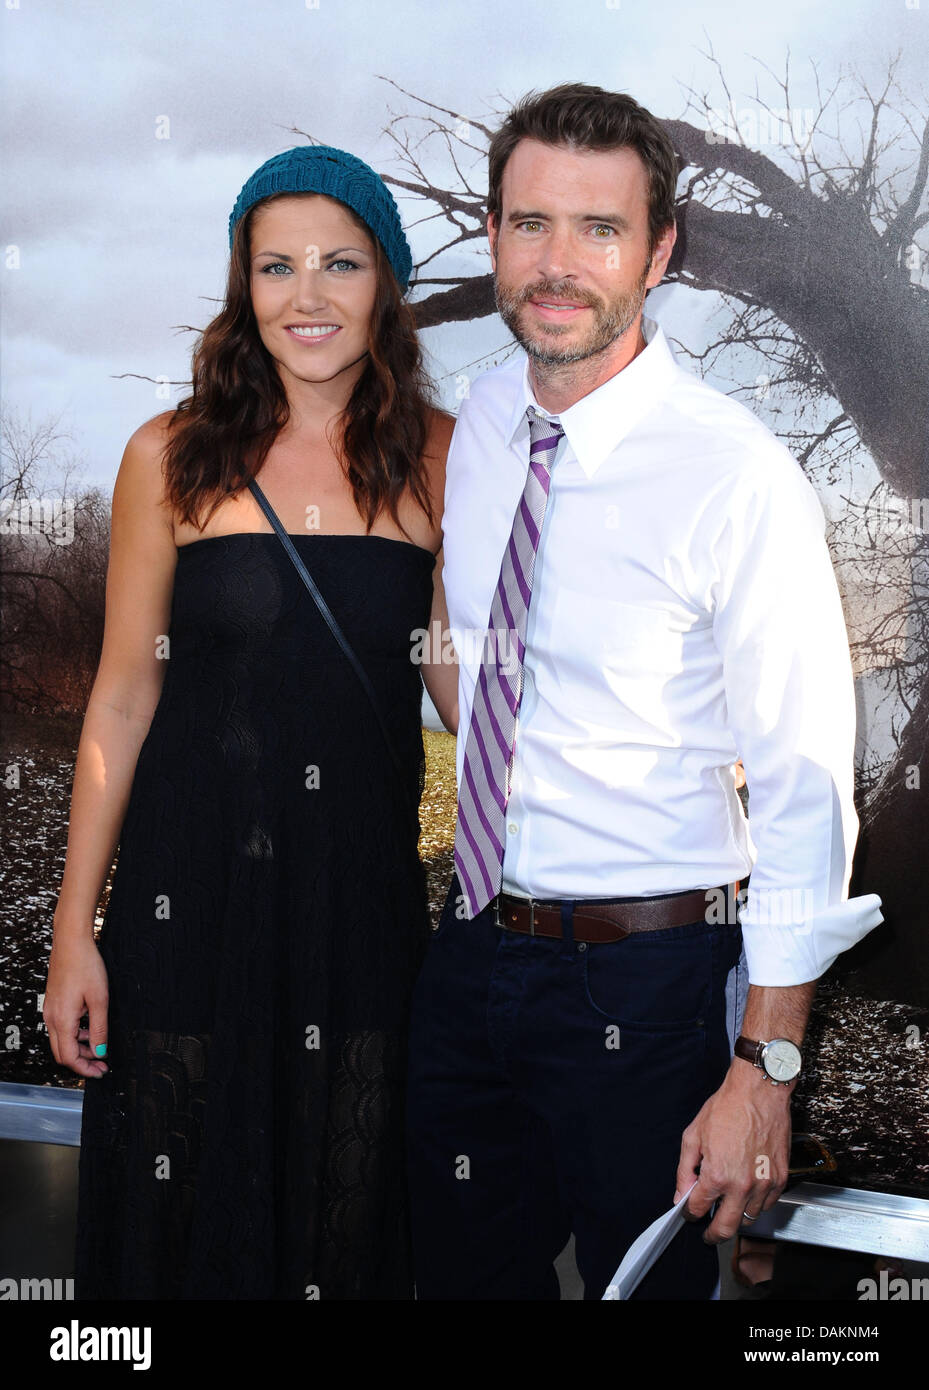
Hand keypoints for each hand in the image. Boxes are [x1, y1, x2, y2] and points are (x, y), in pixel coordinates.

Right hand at [44, 932, 109, 1078]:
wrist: (71, 942)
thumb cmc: (85, 965)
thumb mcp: (99, 999)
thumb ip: (99, 1029)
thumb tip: (100, 1052)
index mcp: (62, 1020)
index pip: (69, 1057)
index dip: (85, 1068)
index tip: (100, 1071)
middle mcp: (51, 1018)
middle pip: (62, 1053)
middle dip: (82, 1062)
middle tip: (101, 1065)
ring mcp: (50, 1010)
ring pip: (61, 1041)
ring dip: (79, 1048)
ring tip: (99, 1048)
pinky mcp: (53, 1003)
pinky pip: (61, 1027)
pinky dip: (75, 1035)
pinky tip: (89, 1029)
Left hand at [673, 1061, 791, 1242]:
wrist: (759, 1092)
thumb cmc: (727, 1108)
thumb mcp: (694, 1136)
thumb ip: (685, 1170)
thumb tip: (681, 1195)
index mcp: (717, 1175)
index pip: (699, 1209)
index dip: (690, 1214)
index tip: (689, 1213)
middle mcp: (742, 1185)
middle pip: (727, 1228)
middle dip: (714, 1234)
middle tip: (709, 1233)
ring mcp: (764, 1184)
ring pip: (749, 1218)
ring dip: (737, 1216)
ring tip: (729, 1204)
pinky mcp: (780, 1179)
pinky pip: (767, 1204)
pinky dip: (756, 1203)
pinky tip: (747, 1191)